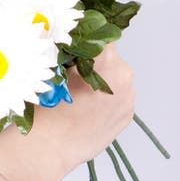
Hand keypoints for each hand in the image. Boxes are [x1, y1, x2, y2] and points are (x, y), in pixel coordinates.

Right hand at [51, 42, 135, 172]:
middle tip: (74, 73)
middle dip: (95, 61)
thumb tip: (75, 39)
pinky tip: (88, 108)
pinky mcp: (128, 116)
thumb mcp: (56, 65)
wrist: (51, 145)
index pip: (100, 34)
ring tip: (80, 94)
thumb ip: (72, 50)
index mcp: (108, 59)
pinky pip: (119, 97)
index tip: (74, 46)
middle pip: (110, 57)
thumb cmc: (50, 104)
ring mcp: (130, 98)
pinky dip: (106, 98)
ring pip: (116, 78)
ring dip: (102, 80)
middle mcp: (125, 76)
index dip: (85, 39)